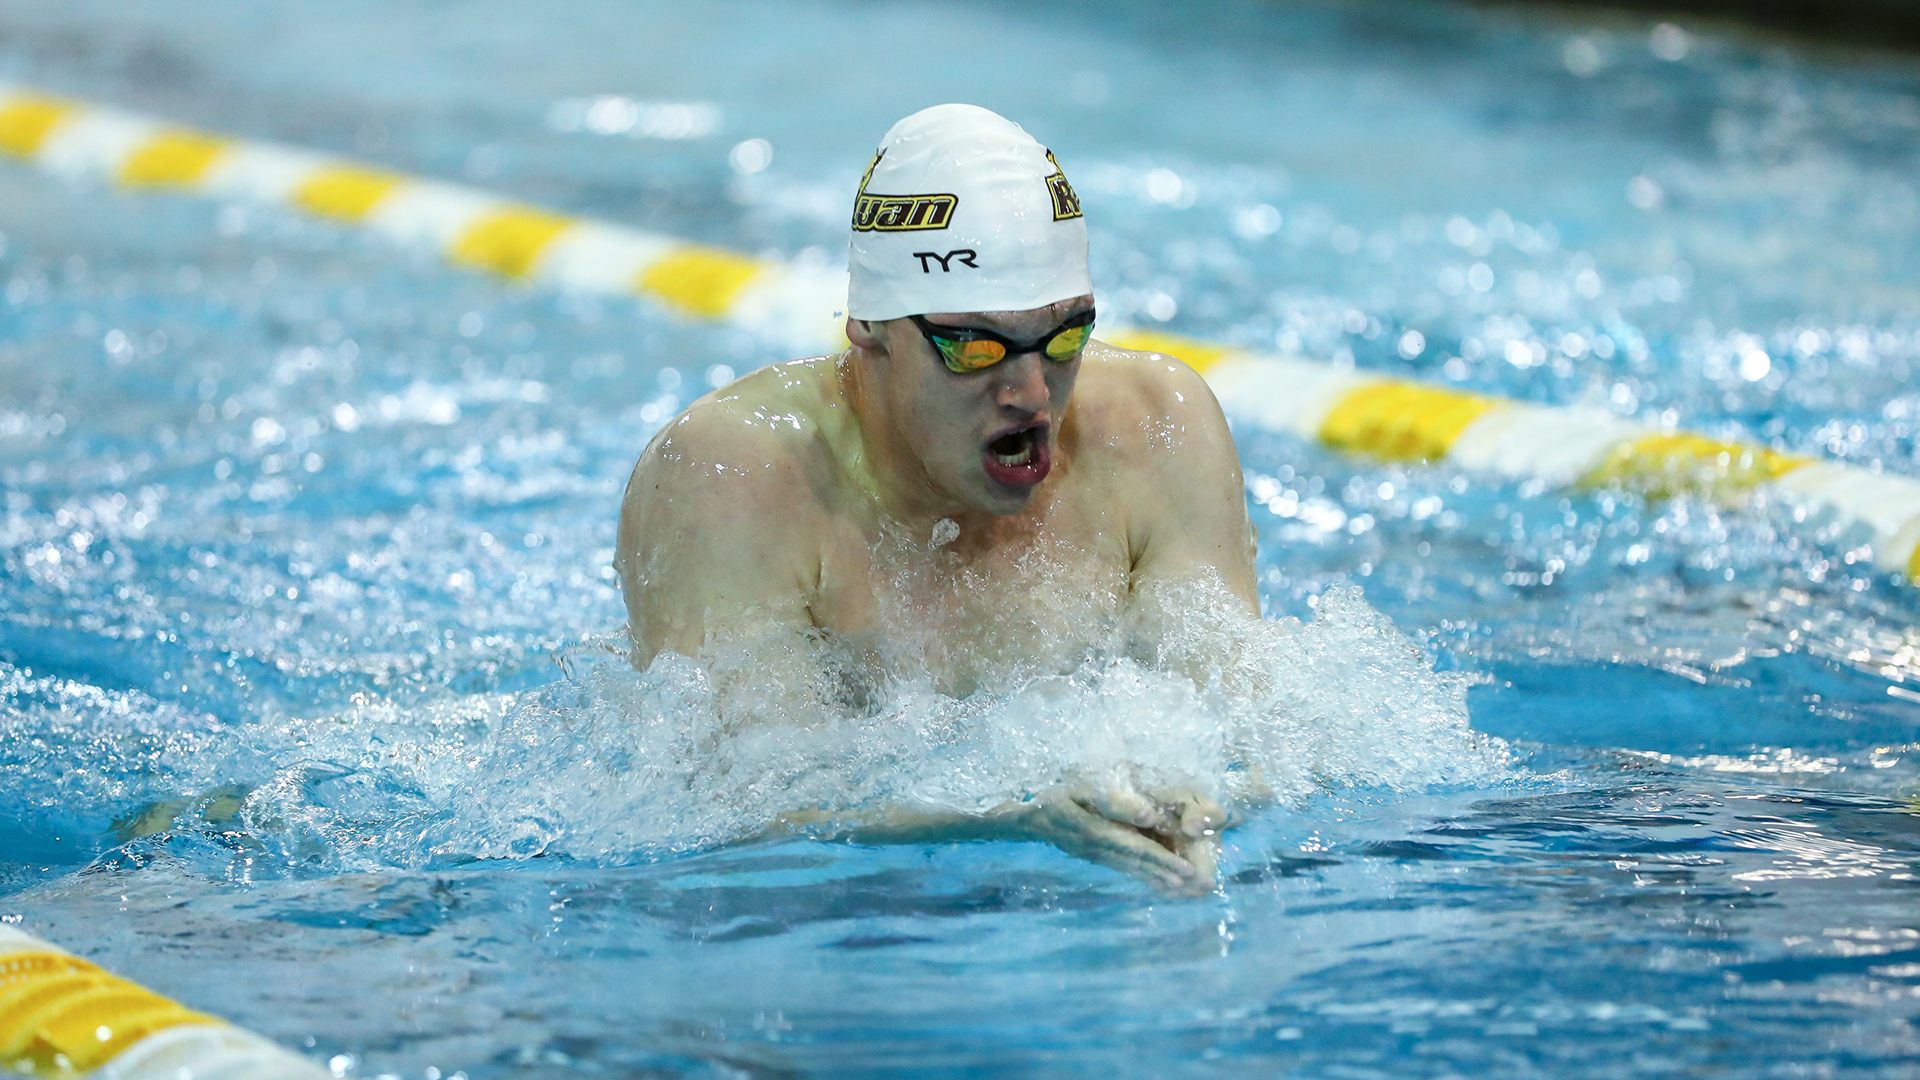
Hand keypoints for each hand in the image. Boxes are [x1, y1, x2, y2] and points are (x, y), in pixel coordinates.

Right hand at [1003, 782, 1226, 895]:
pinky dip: (1147, 878)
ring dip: (1164, 879)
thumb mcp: (1081, 788)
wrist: (1027, 818)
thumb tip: (1148, 815)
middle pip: (1140, 864)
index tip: (1189, 871)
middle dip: (1173, 875)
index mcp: (1096, 831)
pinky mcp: (1096, 858)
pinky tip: (1164, 884)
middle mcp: (1098, 849)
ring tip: (1191, 888)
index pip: (1136, 848)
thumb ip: (1115, 801)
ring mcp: (1096, 857)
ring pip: (1134, 870)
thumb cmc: (1058, 794)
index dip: (1163, 860)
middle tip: (1205, 885)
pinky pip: (1126, 870)